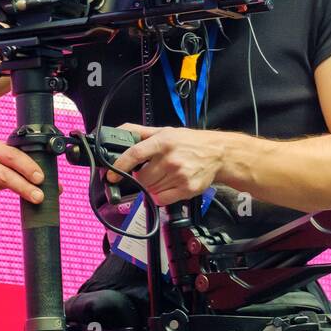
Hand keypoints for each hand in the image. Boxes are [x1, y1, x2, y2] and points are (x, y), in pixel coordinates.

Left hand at [106, 124, 224, 206]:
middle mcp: (171, 159)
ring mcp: (179, 175)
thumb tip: (117, 131)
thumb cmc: (190, 142)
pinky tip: (167, 187)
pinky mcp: (186, 189)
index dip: (120, 165)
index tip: (112, 175)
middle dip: (141, 178)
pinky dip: (160, 196)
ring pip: (151, 190)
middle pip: (142, 178)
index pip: (135, 153)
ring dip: (152, 187)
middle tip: (150, 172)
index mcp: (163, 142)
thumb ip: (140, 132)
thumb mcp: (166, 131)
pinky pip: (162, 199)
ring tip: (163, 177)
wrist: (218, 153)